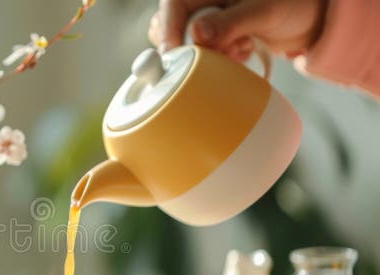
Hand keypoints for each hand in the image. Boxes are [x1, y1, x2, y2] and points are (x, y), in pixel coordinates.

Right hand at [148, 0, 327, 61]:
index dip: (170, 30)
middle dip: (195, 47)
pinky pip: (202, 54)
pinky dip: (220, 59)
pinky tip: (242, 50)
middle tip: (223, 51)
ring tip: (240, 48)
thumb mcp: (264, 10)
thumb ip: (229, 22)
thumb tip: (197, 35)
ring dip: (210, 55)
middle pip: (174, 27)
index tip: (174, 54)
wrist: (314, 17)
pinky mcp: (215, 36)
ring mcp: (208, 18)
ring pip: (187, 44)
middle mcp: (203, 1)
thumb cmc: (295, 2)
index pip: (173, 6)